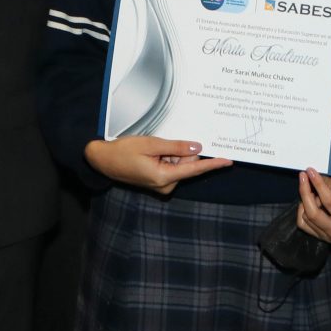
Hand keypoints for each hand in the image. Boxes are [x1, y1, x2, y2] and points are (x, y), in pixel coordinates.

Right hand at [83, 135, 233, 195]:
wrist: (102, 161)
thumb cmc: (122, 151)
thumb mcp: (150, 144)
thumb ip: (176, 147)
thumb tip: (198, 147)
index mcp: (164, 178)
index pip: (195, 169)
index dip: (213, 164)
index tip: (228, 161)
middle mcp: (165, 185)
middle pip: (186, 164)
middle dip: (179, 151)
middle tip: (159, 144)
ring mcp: (161, 185)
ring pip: (178, 164)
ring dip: (170, 153)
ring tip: (150, 149)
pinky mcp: (158, 182)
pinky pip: (170, 166)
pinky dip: (166, 157)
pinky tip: (151, 153)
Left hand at [294, 169, 330, 243]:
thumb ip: (329, 184)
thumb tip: (311, 175)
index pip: (329, 201)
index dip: (318, 184)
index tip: (310, 171)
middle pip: (313, 213)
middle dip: (305, 192)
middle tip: (303, 177)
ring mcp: (329, 237)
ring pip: (306, 218)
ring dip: (305, 201)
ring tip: (312, 190)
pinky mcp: (322, 237)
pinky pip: (303, 225)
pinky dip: (302, 212)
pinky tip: (308, 202)